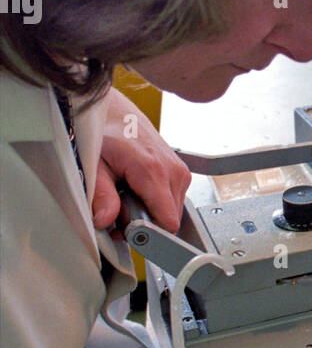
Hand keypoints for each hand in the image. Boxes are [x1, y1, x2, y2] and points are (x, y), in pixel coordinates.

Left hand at [92, 89, 190, 232]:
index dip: (147, 234)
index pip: (167, 222)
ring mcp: (180, 172)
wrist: (118, 112)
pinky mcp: (181, 174)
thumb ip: (101, 195)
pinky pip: (171, 202)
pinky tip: (137, 190)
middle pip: (168, 221)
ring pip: (171, 213)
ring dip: (148, 213)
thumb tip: (105, 220)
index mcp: (154, 170)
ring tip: (127, 195)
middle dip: (144, 224)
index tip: (128, 232)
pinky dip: (154, 203)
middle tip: (119, 209)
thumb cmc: (106, 134)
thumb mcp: (95, 165)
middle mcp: (173, 171)